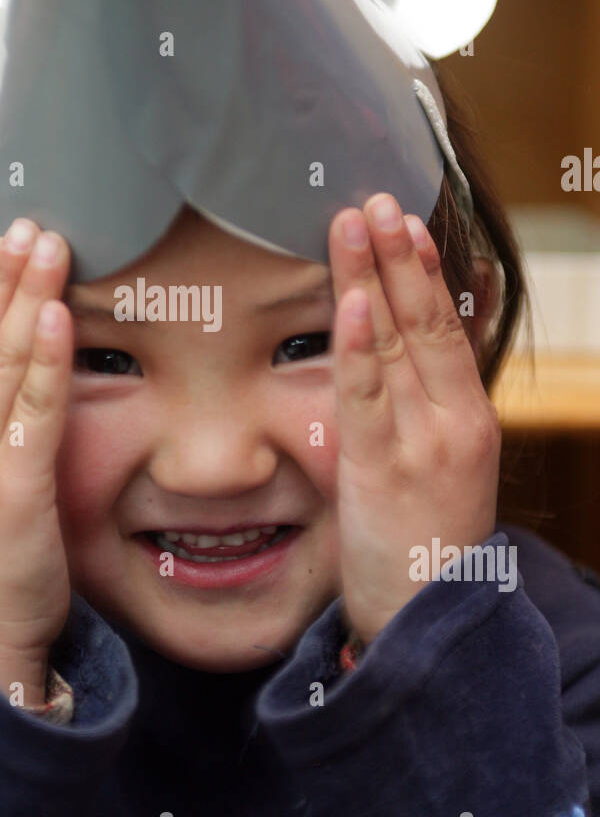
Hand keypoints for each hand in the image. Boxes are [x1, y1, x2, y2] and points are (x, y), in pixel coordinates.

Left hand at [328, 194, 500, 646]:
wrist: (433, 619)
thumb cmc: (426, 541)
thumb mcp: (441, 465)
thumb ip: (425, 407)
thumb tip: (402, 352)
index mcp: (469, 415)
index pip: (445, 328)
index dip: (423, 271)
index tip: (402, 220)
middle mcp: (455, 418)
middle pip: (424, 320)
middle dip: (397, 255)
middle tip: (375, 197)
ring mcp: (423, 441)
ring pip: (395, 343)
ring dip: (372, 276)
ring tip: (354, 221)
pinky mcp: (383, 469)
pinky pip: (366, 395)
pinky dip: (357, 344)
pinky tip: (348, 300)